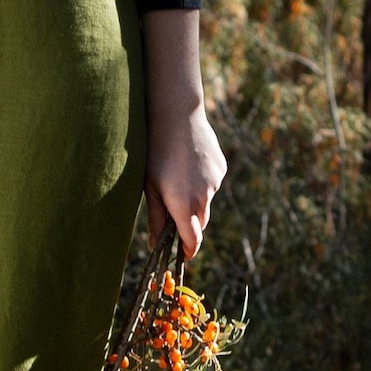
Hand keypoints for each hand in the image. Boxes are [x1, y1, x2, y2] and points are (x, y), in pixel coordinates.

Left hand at [141, 8, 225, 258]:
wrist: (176, 116)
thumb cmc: (153, 153)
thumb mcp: (149, 187)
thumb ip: (156, 218)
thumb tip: (156, 245)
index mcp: (183, 206)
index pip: (192, 240)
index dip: (188, 250)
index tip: (182, 255)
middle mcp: (204, 197)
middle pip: (200, 222)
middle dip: (189, 224)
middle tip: (173, 211)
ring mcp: (215, 182)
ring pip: (206, 201)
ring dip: (195, 199)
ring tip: (177, 177)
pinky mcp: (221, 168)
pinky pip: (212, 183)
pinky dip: (202, 182)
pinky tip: (188, 163)